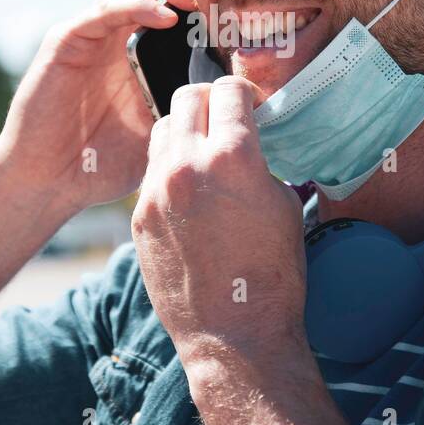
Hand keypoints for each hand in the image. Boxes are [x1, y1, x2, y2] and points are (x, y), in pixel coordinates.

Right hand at [0, 0, 194, 218]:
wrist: (47, 182)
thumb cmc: (101, 162)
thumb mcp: (159, 130)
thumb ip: (187, 106)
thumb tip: (239, 99)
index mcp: (136, 46)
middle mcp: (112, 30)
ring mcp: (88, 32)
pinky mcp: (66, 41)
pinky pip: (101, 11)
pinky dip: (134, 6)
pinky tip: (164, 15)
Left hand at [131, 76, 307, 366]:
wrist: (234, 334)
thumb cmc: (272, 274)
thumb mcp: (284, 203)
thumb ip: (260, 162)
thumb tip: (249, 142)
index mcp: (232, 156)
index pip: (228, 90)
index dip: (244, 92)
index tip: (250, 104)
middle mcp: (187, 164)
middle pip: (187, 98)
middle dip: (209, 100)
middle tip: (225, 117)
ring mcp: (157, 190)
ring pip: (162, 130)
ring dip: (184, 129)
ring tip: (203, 151)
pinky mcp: (139, 216)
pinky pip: (152, 172)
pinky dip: (170, 168)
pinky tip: (189, 190)